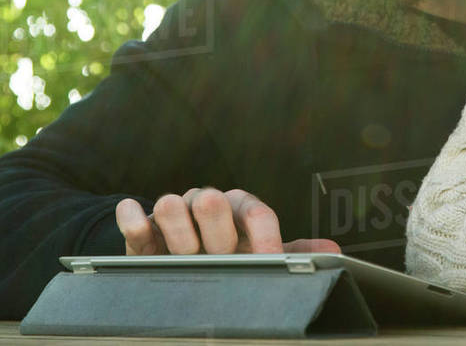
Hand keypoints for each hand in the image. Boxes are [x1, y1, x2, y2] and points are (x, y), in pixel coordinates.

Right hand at [115, 187, 341, 255]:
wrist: (186, 259)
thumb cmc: (231, 256)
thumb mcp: (260, 254)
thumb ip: (293, 252)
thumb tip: (332, 253)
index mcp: (242, 211)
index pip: (257, 214)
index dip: (265, 237)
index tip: (269, 262)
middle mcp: (208, 207)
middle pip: (212, 203)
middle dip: (217, 225)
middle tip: (220, 251)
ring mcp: (174, 218)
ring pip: (172, 206)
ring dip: (177, 225)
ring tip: (183, 244)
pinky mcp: (142, 234)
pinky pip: (135, 219)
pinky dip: (133, 219)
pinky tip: (135, 217)